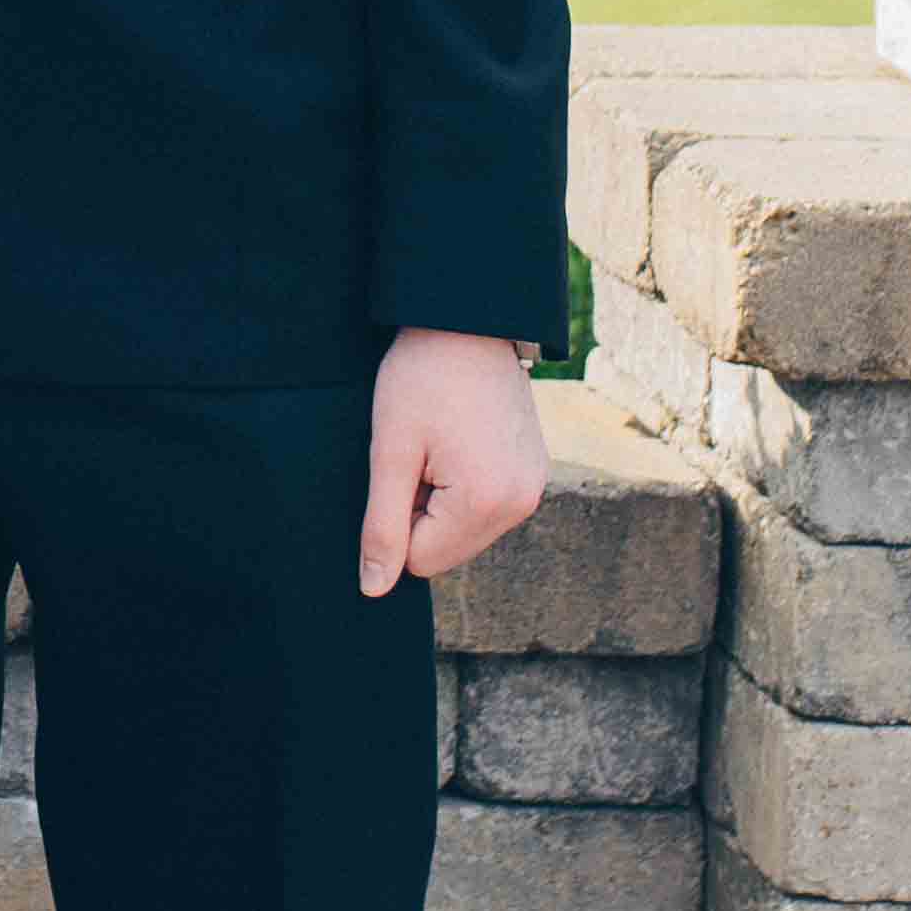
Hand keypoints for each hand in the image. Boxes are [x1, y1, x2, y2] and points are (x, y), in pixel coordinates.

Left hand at [358, 328, 548, 596]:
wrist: (469, 322)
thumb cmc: (422, 378)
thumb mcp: (390, 451)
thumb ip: (382, 526)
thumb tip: (375, 588)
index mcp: (487, 502)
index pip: (421, 560)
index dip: (396, 518)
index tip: (403, 464)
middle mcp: (522, 504)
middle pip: (446, 549)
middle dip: (420, 510)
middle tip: (420, 451)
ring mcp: (534, 488)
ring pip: (464, 529)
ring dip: (441, 498)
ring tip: (440, 442)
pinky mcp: (535, 473)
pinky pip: (486, 506)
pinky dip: (464, 485)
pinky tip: (459, 440)